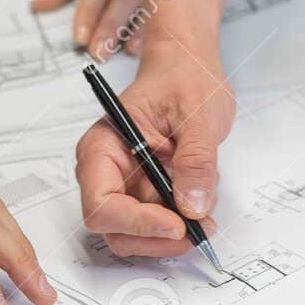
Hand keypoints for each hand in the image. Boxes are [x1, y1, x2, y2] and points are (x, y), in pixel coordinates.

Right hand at [75, 54, 234, 256]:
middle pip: (115, 230)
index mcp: (103, 147)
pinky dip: (184, 221)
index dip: (136, 223)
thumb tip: (193, 205)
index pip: (101, 204)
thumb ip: (196, 162)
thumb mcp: (198, 115)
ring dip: (173, 233)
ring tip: (204, 204)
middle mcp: (107, 170)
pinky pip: (160, 222)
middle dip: (156, 237)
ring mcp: (127, 183)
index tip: (176, 224)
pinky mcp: (148, 190)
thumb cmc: (184, 77)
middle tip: (198, 230)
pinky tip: (200, 194)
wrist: (189, 67)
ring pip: (137, 234)